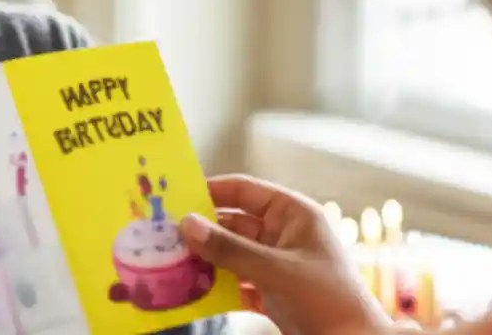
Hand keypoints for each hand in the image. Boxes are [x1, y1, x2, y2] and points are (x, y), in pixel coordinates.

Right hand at [179, 175, 391, 334]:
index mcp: (294, 215)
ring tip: (170, 262)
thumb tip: (187, 224)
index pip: (246, 191)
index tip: (176, 195)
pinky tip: (192, 290)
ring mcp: (279, 265)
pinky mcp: (273, 293)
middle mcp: (285, 235)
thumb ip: (229, 248)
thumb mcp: (275, 270)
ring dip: (206, 260)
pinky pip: (237, 283)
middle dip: (202, 230)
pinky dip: (217, 286)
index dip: (212, 190)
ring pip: (232, 255)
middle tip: (164, 233)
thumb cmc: (327, 300)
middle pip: (234, 224)